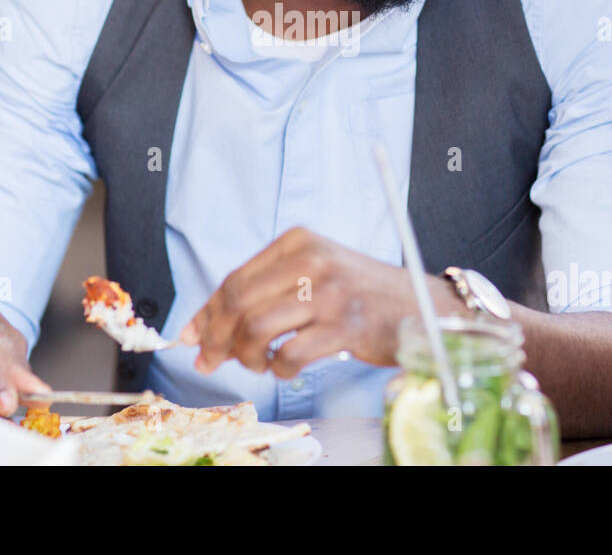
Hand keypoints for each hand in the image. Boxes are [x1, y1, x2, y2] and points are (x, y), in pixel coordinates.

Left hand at [178, 227, 463, 377]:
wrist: (420, 306)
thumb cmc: (360, 295)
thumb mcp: (313, 276)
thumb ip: (264, 293)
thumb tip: (202, 328)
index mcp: (298, 241)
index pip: (235, 278)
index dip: (207, 312)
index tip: (191, 337)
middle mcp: (312, 260)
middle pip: (239, 302)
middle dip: (217, 338)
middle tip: (211, 361)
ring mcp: (330, 292)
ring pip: (257, 328)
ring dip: (247, 356)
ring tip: (259, 363)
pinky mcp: (345, 325)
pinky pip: (289, 355)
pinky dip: (279, 369)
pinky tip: (287, 367)